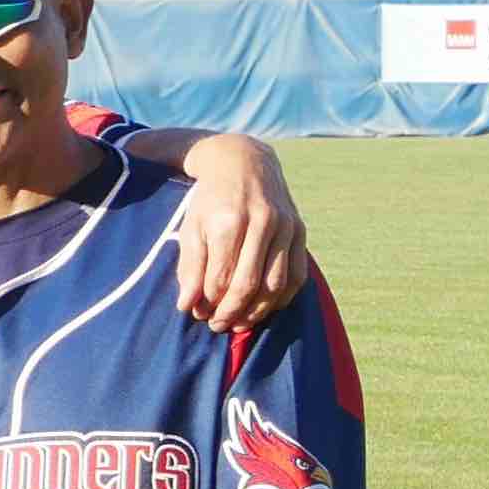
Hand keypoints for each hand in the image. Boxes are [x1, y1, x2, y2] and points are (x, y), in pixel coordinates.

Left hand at [171, 134, 306, 331]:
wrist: (243, 163)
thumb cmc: (211, 201)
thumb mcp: (191, 228)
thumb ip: (189, 267)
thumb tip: (187, 306)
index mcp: (229, 221)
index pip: (220, 277)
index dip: (208, 303)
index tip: (198, 315)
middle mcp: (262, 223)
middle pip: (249, 284)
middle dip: (232, 312)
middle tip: (218, 326)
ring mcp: (286, 226)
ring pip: (276, 283)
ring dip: (258, 311)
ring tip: (239, 322)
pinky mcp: (300, 230)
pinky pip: (297, 274)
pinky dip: (283, 297)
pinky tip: (266, 307)